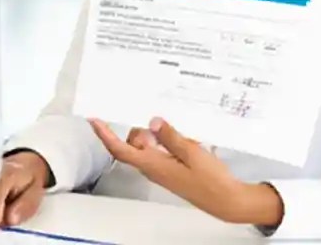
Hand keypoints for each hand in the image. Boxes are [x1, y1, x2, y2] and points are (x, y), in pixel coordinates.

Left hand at [89, 117, 282, 227]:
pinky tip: (182, 135)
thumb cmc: (210, 179)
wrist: (226, 200)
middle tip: (158, 118)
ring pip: (147, 146)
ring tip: (177, 128)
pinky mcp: (171, 170)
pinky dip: (164, 141)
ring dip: (155, 135)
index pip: (121, 150)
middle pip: (133, 143)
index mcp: (153, 165)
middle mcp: (153, 168)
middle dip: (141, 129)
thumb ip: (170, 136)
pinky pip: (159, 151)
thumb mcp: (191, 152)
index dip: (105, 135)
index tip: (94, 120)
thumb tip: (151, 122)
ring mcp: (161, 170)